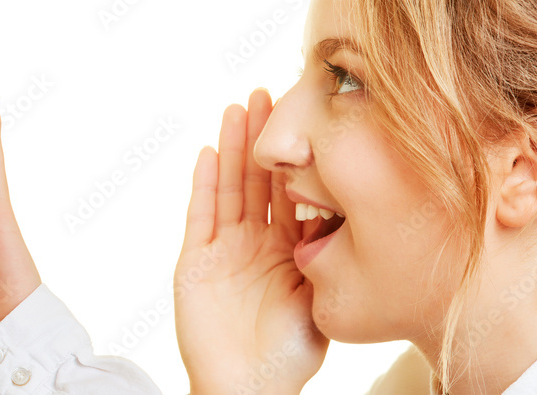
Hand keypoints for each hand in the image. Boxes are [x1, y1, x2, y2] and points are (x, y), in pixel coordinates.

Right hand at [174, 89, 327, 393]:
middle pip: (257, 181)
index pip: (290, 192)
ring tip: (236, 109)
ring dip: (231, 149)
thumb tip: (340, 211)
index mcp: (288, 250)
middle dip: (261, 139)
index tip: (303, 118)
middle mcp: (255, 244)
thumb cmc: (289, 354)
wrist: (249, 386)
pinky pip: (200, 216)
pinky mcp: (195, 261)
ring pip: (229, 189)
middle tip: (266, 94)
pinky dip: (203, 185)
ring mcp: (224, 250)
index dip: (294, 156)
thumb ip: (325, 257)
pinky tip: (207, 153)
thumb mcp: (320, 298)